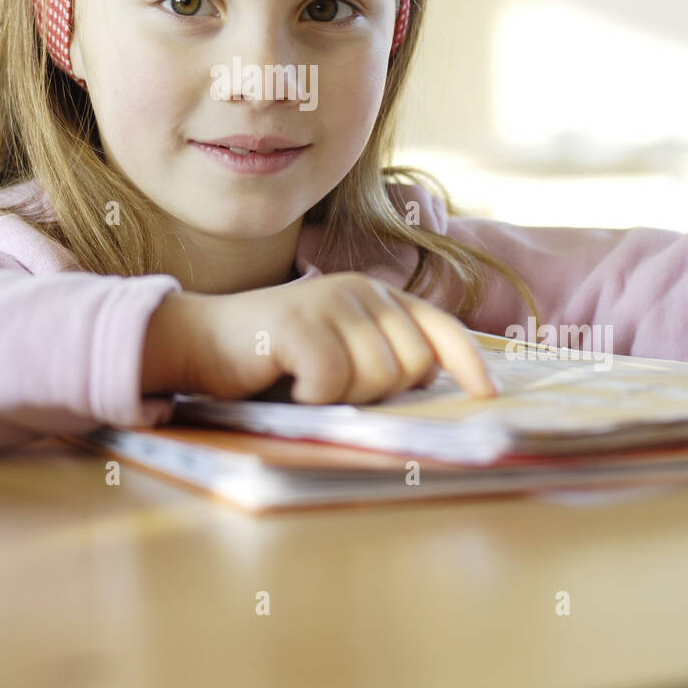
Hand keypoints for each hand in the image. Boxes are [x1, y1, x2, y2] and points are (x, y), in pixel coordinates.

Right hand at [167, 272, 495, 404]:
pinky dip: (311, 397)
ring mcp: (329, 301)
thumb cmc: (274, 359)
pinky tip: (288, 383)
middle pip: (413, 364)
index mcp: (376, 295)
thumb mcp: (340, 353)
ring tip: (307, 382)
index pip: (441, 328)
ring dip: (342, 397)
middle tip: (334, 387)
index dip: (469, 365)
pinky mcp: (298, 322)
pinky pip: (333, 382)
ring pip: (376, 376)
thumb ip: (384, 358)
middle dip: (380, 392)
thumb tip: (439, 385)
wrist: (200, 342)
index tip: (488, 397)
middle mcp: (359, 289)